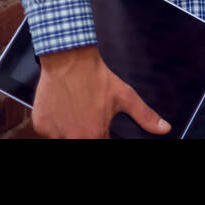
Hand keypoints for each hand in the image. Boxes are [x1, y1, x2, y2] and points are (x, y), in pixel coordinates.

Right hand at [32, 44, 170, 138]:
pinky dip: (55, 124)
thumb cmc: (97, 77)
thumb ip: (145, 116)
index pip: (101, 145)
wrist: (69, 59)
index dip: (102, 135)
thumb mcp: (125, 96)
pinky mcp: (40, 125)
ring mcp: (53, 133)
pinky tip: (62, 108)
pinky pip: (48, 132)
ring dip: (69, 131)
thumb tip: (165, 128)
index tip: (99, 128)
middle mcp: (72, 138)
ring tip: (75, 111)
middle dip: (85, 133)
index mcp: (94, 135)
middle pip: (81, 142)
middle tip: (86, 118)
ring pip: (63, 139)